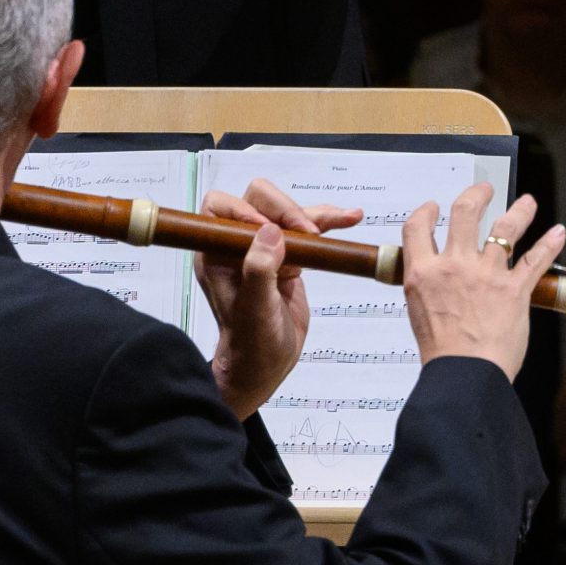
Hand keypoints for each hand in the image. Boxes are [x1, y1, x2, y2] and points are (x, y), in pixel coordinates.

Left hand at [195, 178, 364, 419]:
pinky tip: (349, 218)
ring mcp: (264, 248)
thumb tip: (271, 231)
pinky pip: (307, 229)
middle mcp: (237, 245)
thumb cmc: (252, 343)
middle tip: (307, 236)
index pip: (220, 208)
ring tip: (341, 220)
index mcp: (215, 253)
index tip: (271, 230)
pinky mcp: (288, 255)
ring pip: (287, 211)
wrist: (267, 364)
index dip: (245, 210)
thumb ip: (259, 270)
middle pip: (258, 200)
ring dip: (312, 214)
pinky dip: (328, 222)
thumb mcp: (254, 310)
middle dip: (286, 210)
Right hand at [400, 184, 565, 379]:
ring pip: (506, 227)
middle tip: (484, 190)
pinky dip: (551, 243)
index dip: (425, 212)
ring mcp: (487, 274)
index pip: (417, 228)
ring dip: (520, 210)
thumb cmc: (442, 353)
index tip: (433, 207)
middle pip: (464, 212)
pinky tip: (559, 232)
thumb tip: (431, 281)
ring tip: (527, 202)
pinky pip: (537, 259)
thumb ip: (426, 288)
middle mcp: (455, 266)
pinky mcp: (515, 289)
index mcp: (423, 273)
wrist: (464, 375)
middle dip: (476, 195)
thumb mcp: (418, 313)